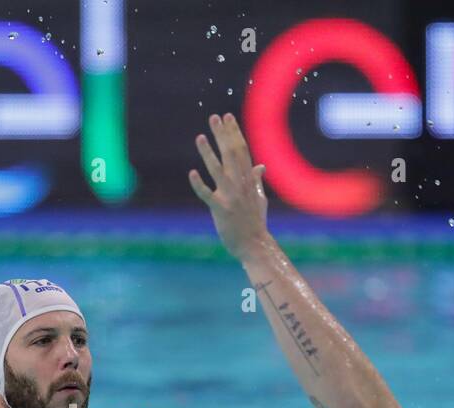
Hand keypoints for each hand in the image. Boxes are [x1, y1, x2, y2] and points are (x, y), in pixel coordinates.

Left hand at [188, 113, 269, 260]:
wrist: (254, 244)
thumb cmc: (256, 222)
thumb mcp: (259, 198)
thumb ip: (257, 180)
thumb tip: (261, 166)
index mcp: (249, 180)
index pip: (242, 150)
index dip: (234, 133)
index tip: (228, 117)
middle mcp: (240, 184)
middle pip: (231, 154)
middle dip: (222, 135)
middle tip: (214, 118)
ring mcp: (230, 196)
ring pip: (217, 170)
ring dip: (208, 153)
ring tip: (200, 137)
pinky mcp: (220, 209)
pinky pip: (207, 195)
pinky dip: (199, 184)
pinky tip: (192, 173)